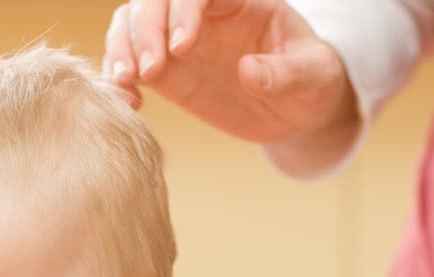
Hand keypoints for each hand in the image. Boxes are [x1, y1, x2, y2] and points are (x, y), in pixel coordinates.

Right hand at [103, 0, 358, 144]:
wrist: (294, 108)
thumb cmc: (312, 83)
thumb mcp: (314, 79)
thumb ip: (287, 74)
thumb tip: (249, 71)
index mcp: (241, 0)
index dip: (183, 9)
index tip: (183, 48)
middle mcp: (203, 12)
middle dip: (145, 29)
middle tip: (151, 73)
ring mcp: (178, 39)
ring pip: (132, 21)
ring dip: (122, 49)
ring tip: (128, 84)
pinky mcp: (165, 70)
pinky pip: (128, 60)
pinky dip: (119, 77)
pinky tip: (130, 102)